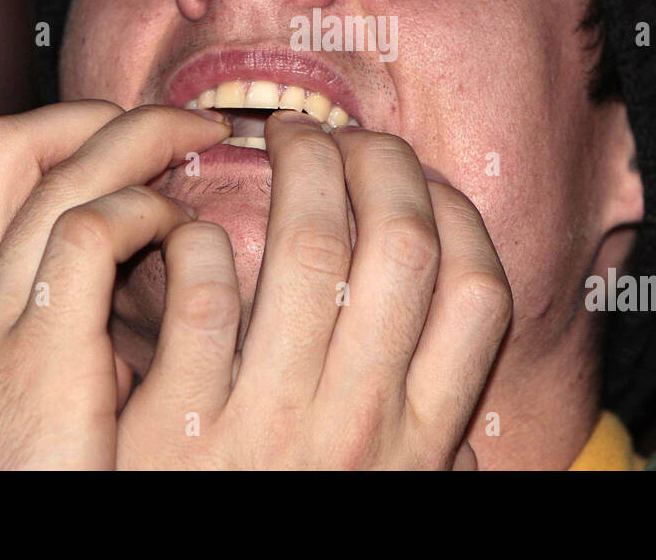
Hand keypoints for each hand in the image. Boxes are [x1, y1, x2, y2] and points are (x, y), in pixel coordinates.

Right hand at [0, 101, 230, 468]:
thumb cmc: (29, 492)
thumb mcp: (34, 400)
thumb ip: (77, 333)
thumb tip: (154, 284)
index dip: (71, 130)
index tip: (141, 139)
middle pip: (13, 146)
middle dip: (105, 113)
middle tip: (187, 121)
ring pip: (57, 173)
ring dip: (143, 141)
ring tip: (207, 146)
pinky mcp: (33, 355)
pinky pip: (89, 233)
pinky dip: (143, 210)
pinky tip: (185, 233)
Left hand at [115, 110, 511, 468]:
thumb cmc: (289, 521)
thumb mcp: (388, 497)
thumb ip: (432, 454)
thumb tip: (473, 419)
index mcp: (420, 440)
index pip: (479, 292)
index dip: (454, 212)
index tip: (418, 180)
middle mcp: (361, 426)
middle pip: (402, 243)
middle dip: (380, 162)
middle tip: (343, 135)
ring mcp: (268, 424)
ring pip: (307, 248)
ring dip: (298, 169)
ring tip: (277, 143)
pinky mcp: (177, 425)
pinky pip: (204, 287)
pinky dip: (199, 237)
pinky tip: (192, 229)